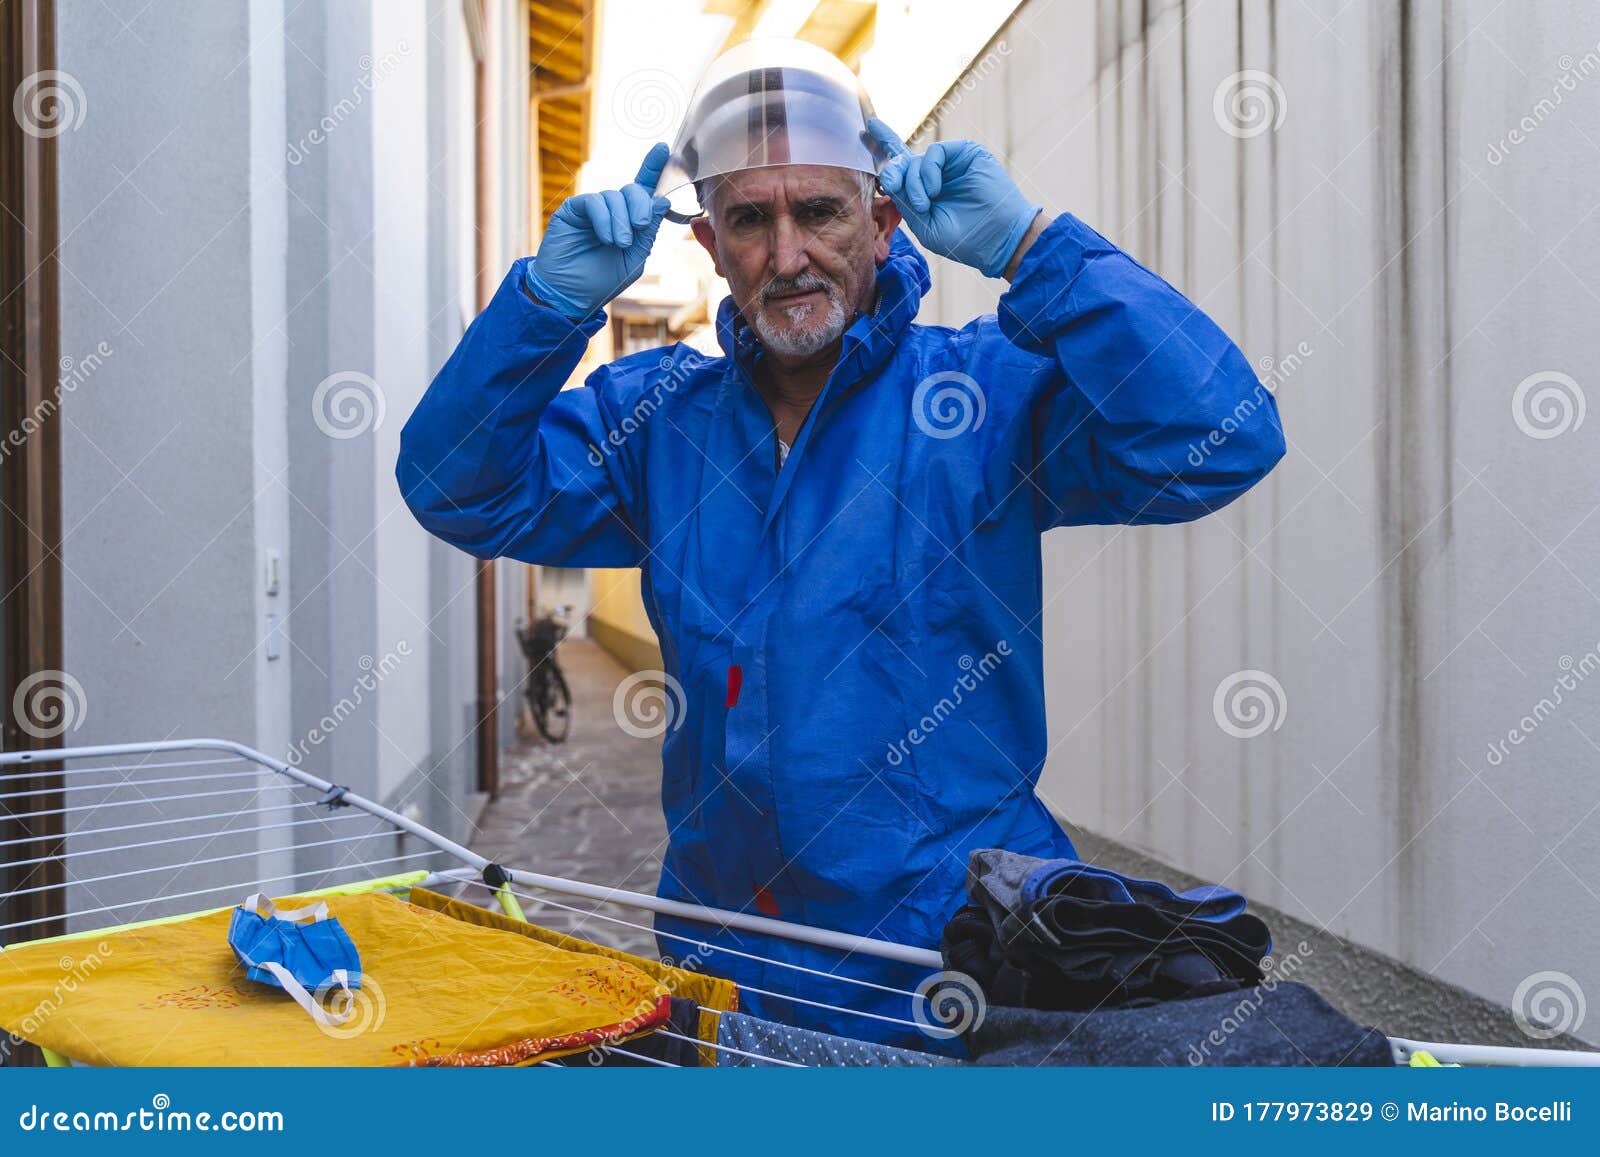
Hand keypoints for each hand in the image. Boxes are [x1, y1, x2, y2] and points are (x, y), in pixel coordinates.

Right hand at [527, 144, 671, 319]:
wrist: (569, 295)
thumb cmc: (601, 281)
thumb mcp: (634, 258)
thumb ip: (648, 231)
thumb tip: (662, 200)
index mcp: (629, 221)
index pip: (643, 190)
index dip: (652, 168)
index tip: (662, 148)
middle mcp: (612, 211)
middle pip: (632, 190)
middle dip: (641, 205)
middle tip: (641, 225)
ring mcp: (592, 209)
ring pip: (613, 196)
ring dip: (621, 220)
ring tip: (619, 243)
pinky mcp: (573, 210)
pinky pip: (594, 202)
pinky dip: (604, 219)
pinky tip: (606, 238)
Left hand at [866, 118, 1041, 278]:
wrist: (997, 239)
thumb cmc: (963, 239)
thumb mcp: (925, 225)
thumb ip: (906, 201)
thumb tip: (891, 177)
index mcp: (925, 192)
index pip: (901, 165)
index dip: (884, 145)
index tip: (868, 128)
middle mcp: (936, 175)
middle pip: (903, 163)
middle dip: (893, 174)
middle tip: (891, 187)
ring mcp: (951, 163)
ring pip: (916, 160)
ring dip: (913, 181)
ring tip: (925, 202)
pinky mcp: (966, 153)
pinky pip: (935, 153)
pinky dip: (928, 171)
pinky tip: (934, 190)